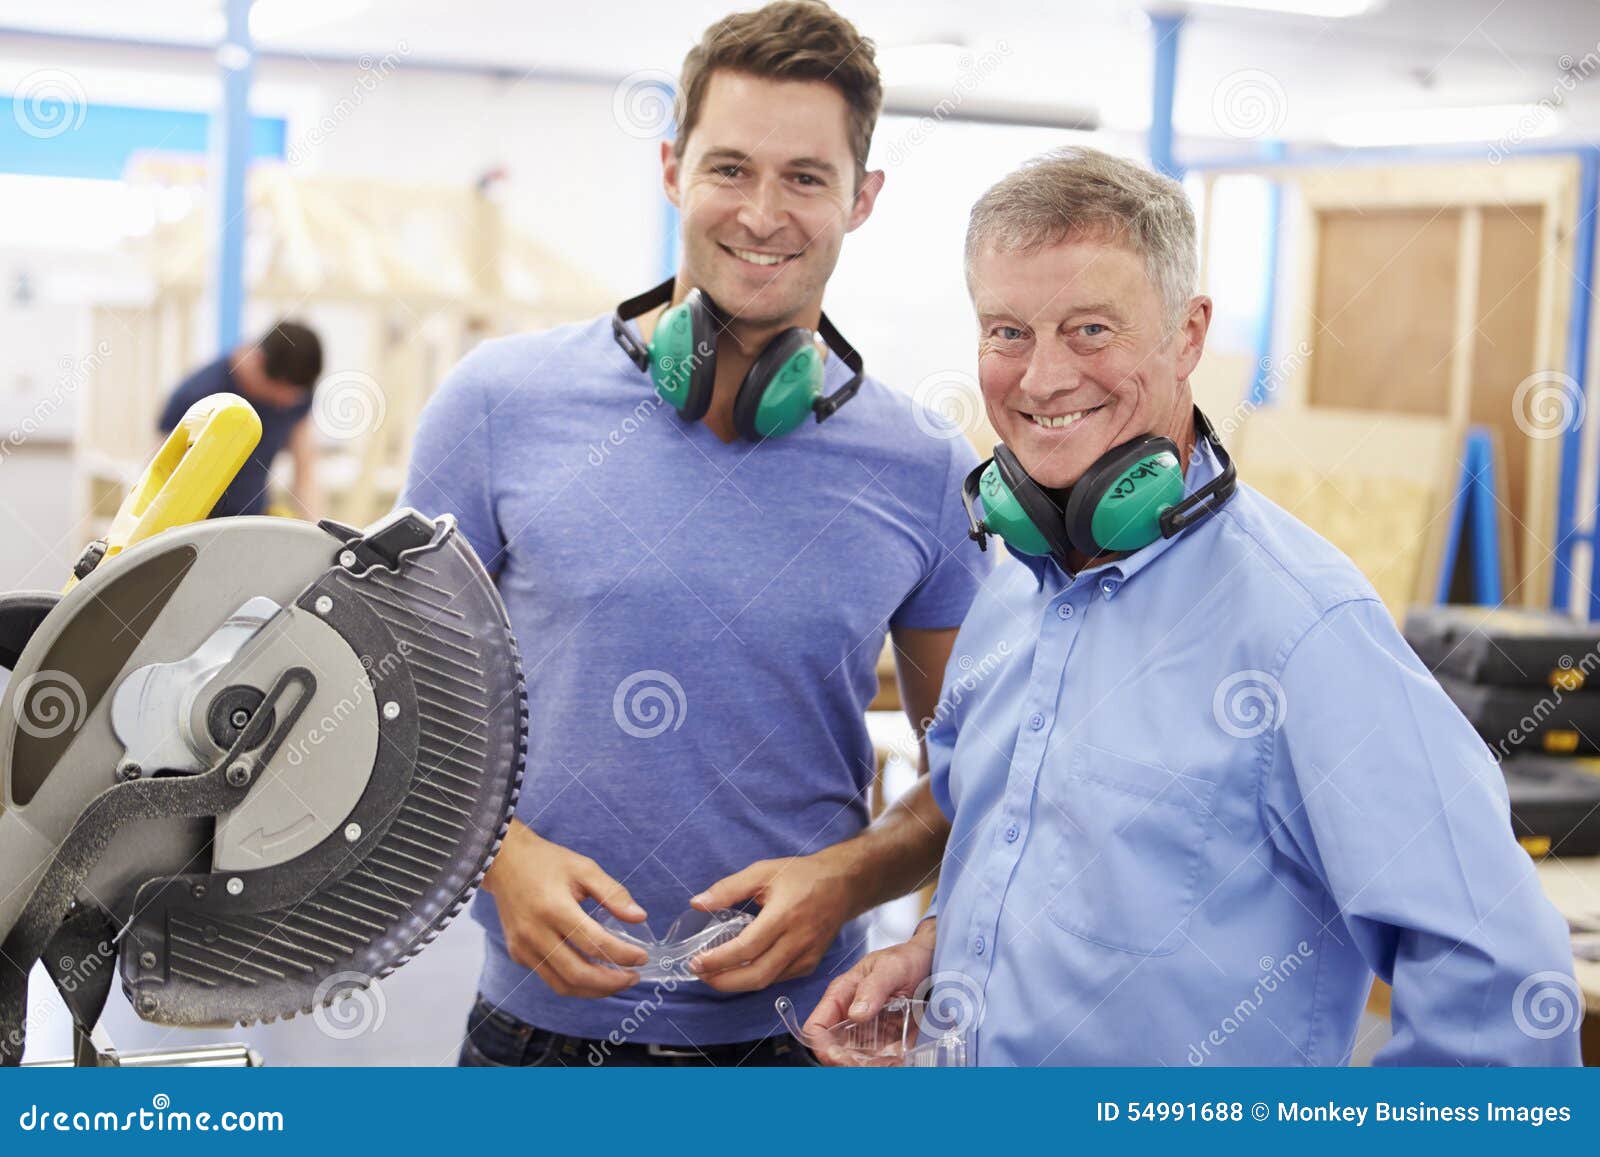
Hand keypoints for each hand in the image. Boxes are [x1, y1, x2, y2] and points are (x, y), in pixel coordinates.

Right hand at [482, 819, 648, 997]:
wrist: (504, 862)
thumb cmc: (547, 862)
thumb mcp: (584, 868)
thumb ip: (613, 893)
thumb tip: (639, 917)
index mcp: (554, 908)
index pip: (594, 943)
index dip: (622, 955)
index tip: (642, 957)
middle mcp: (535, 933)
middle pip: (577, 974)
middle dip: (610, 982)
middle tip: (633, 978)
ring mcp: (523, 947)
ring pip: (562, 984)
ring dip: (593, 990)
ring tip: (617, 982)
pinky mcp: (518, 953)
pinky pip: (549, 977)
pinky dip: (574, 982)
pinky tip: (593, 974)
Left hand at [687, 851, 857, 992]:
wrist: (843, 884)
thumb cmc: (801, 875)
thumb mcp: (763, 871)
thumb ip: (728, 888)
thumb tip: (696, 903)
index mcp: (784, 915)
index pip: (746, 948)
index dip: (718, 960)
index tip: (696, 961)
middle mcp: (797, 940)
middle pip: (756, 975)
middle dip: (723, 981)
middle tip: (700, 973)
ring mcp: (806, 956)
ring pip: (767, 982)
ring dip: (737, 984)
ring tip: (714, 974)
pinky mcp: (811, 964)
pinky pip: (778, 979)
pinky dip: (756, 979)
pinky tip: (740, 970)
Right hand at [803, 920, 935, 1064]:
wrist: (930, 962)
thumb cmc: (905, 959)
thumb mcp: (890, 968)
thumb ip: (873, 988)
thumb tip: (855, 1014)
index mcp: (842, 996)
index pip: (816, 1028)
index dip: (823, 1048)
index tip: (841, 1059)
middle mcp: (850, 1016)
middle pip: (835, 1051)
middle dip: (849, 1064)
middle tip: (872, 1067)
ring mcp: (868, 1030)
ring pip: (857, 1060)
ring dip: (871, 1069)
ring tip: (891, 1065)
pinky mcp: (886, 1039)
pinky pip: (881, 1060)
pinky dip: (888, 1066)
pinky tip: (901, 1061)